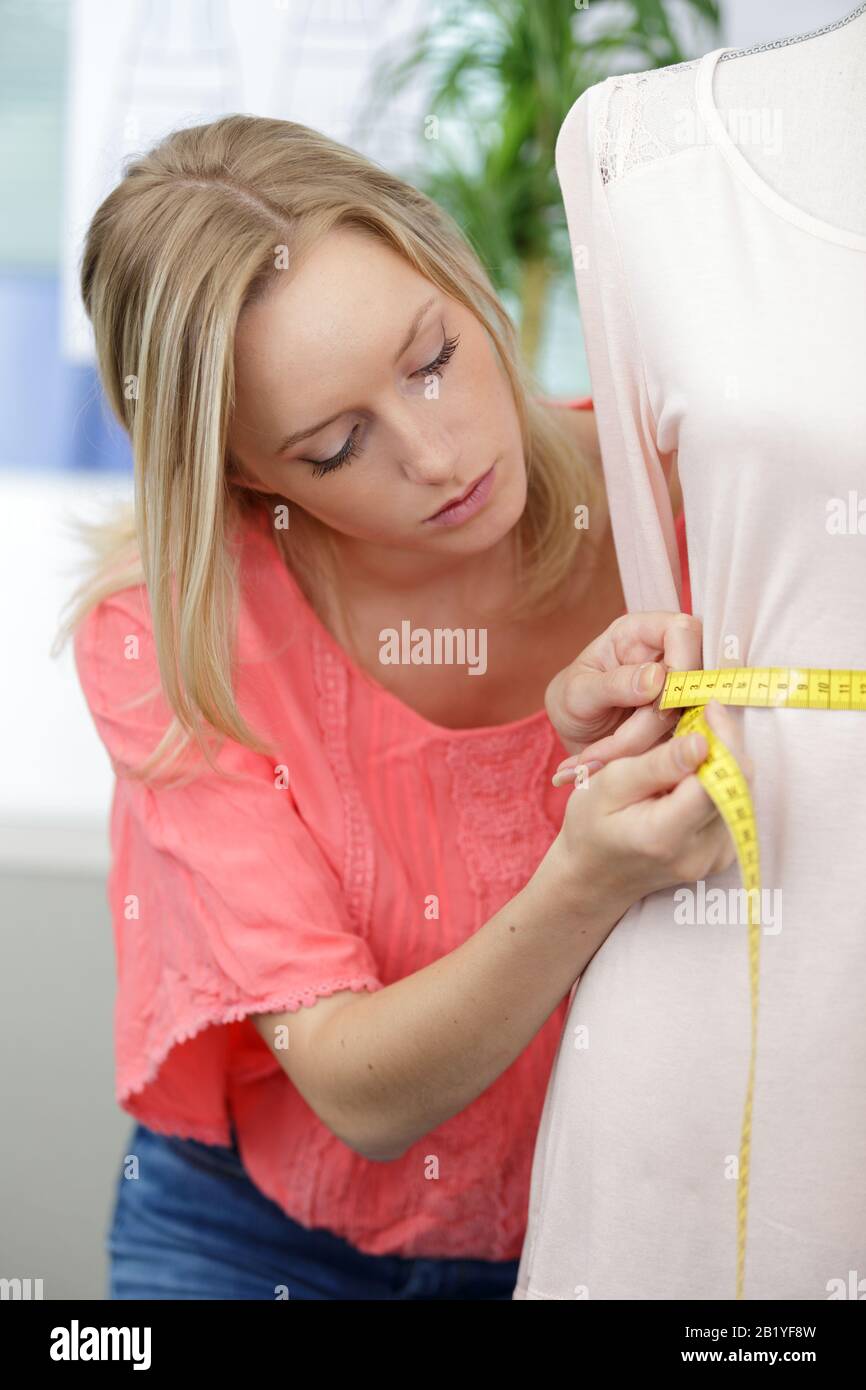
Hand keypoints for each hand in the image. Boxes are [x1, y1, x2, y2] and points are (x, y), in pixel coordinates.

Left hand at [545, 611, 701, 778]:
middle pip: (695, 677)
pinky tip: (612, 760)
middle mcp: (666, 655)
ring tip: (600, 756)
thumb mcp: (578, 692)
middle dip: (657, 718)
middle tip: (616, 742)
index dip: (682, 661)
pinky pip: (682, 737)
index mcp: (638, 632)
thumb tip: (656, 679)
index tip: (659, 701)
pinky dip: (650, 756)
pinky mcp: (682, 719)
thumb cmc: (570, 698)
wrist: (573, 730)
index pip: (682, 629)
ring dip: (645, 742)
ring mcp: (679, 689)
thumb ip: (613, 684)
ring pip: (688, 714)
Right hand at [550, 698, 754, 923]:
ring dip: (724, 760)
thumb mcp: (608, 786)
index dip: (721, 737)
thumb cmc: (591, 826)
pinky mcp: (724, 854)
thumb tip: (702, 743)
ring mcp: (716, 857)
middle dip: (725, 743)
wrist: (595, 877)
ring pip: (742, 791)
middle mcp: (700, 853)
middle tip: (700, 717)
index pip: (716, 781)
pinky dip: (720, 779)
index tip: (708, 707)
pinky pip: (736, 804)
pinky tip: (693, 773)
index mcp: (665, 835)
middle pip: (738, 784)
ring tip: (691, 745)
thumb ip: (656, 765)